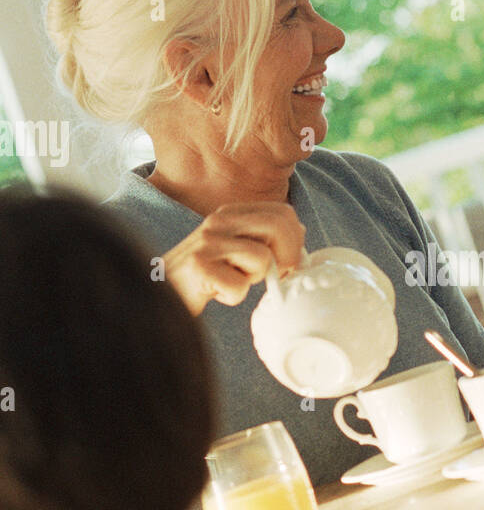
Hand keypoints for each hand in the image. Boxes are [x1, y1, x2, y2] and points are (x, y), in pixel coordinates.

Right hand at [161, 203, 306, 315]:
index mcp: (230, 212)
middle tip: (271, 277)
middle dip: (287, 257)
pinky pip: (240, 286)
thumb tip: (300, 232)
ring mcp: (207, 242)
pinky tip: (214, 292)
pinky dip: (232, 296)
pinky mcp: (198, 267)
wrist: (157, 293)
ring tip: (229, 281)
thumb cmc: (203, 276)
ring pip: (263, 258)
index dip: (295, 240)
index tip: (287, 262)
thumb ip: (264, 239)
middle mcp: (218, 221)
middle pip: (279, 227)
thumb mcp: (235, 249)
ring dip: (252, 280)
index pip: (283, 212)